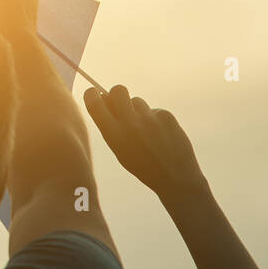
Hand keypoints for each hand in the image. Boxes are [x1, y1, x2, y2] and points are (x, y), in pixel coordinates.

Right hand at [84, 85, 205, 202]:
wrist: (175, 178)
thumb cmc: (143, 166)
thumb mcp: (119, 149)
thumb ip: (110, 125)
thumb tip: (104, 99)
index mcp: (113, 134)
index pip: (94, 102)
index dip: (92, 94)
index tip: (94, 93)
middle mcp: (129, 123)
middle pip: (118, 90)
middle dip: (117, 95)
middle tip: (122, 106)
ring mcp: (149, 118)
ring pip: (137, 101)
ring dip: (138, 110)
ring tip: (146, 129)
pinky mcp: (166, 116)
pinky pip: (154, 110)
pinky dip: (155, 119)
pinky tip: (161, 134)